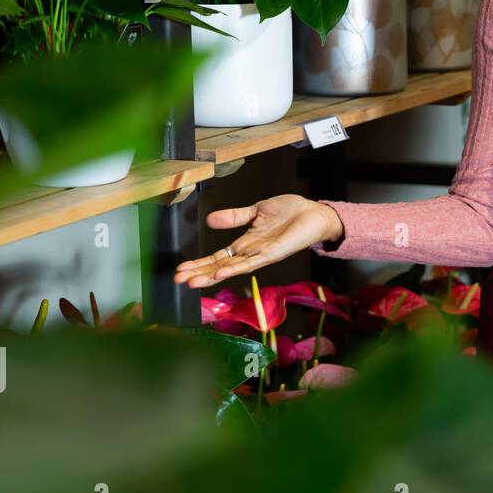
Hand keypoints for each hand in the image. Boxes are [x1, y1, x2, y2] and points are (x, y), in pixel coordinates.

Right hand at [173, 195, 342, 287]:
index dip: (199, 263)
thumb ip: (235, 217)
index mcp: (246, 243)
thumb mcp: (256, 211)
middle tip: (178, 280)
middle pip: (220, 266)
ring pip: (232, 268)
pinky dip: (235, 268)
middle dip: (199, 273)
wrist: (314, 212)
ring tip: (192, 282)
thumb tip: (210, 219)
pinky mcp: (274, 254)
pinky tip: (220, 273)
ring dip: (211, 275)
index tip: (180, 269)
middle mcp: (252, 252)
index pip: (218, 257)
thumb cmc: (290, 212)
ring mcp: (262, 255)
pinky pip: (252, 263)